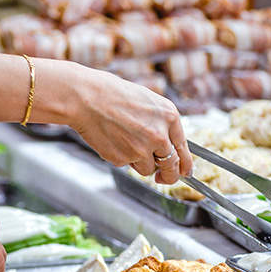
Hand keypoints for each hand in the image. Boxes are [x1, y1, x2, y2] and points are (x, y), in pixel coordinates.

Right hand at [66, 68, 192, 184]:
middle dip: (168, 175)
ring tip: (123, 141)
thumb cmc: (112, 94)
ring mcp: (141, 149)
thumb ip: (160, 123)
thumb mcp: (147, 102)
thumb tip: (166, 145)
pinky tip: (112, 139)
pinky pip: (127, 165)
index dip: (185, 165)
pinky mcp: (122, 159)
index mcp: (169, 117)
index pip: (184, 149)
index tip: (184, 172)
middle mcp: (160, 135)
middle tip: (162, 177)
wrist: (86, 98)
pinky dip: (120, 157)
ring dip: (139, 162)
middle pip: (171, 166)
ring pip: (148, 169)